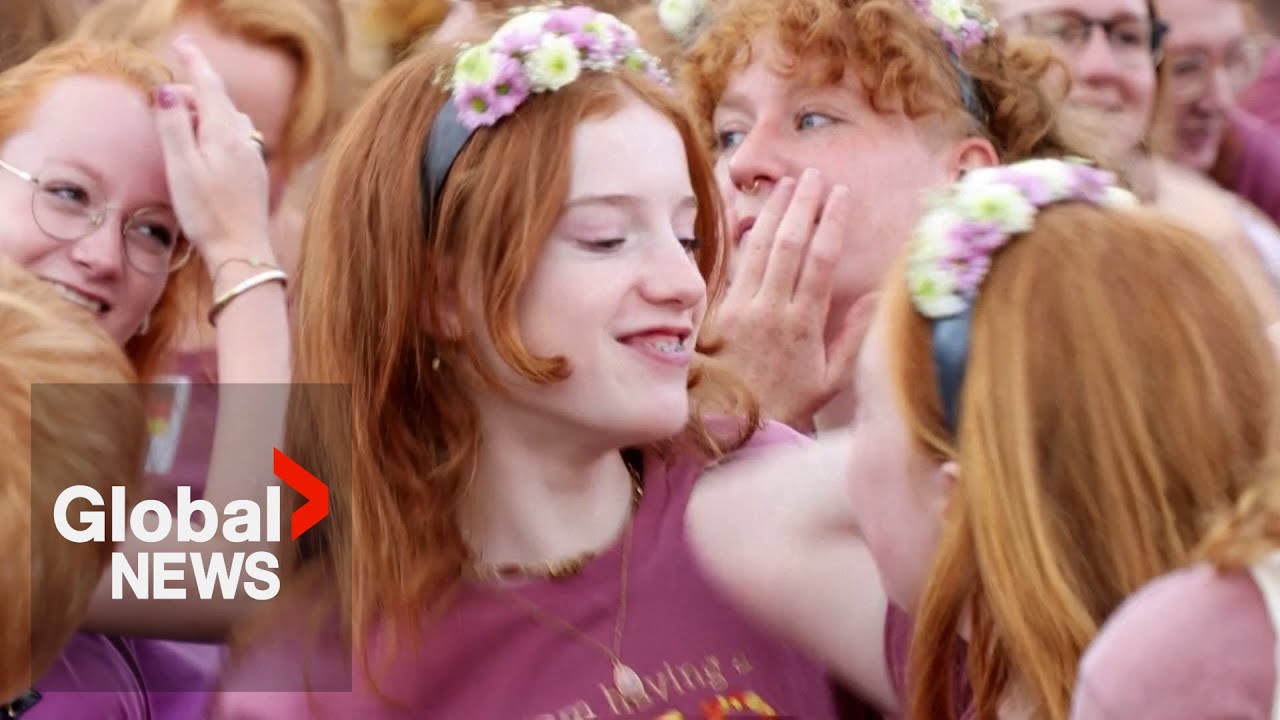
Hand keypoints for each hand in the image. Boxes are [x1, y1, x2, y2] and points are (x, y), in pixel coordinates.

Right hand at [153, 36, 272, 269]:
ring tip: (182, 132)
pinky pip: (236, 139)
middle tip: (165, 107)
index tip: (182, 43)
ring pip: (229, 120)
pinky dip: (217, 132)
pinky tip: (206, 152)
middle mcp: (245, 140)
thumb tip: (171, 91)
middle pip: (219, 102)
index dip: (195, 63)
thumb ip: (175, 127)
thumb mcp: (182, 168)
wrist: (242, 251)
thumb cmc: (208, 213)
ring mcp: (253, 157)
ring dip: (206, 115)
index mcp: (225, 133)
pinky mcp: (253, 174)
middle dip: (194, 96)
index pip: (210, 86)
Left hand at [705, 168, 870, 428]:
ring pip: (758, 248)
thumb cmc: (788, 402)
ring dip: (773, 211)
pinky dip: (747, 235)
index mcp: (802, 325)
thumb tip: (878, 295)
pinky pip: (735, 264)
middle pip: (787, 244)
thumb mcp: (831, 379)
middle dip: (802, 204)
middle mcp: (770, 310)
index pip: (820, 260)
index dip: (831, 222)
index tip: (841, 194)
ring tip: (787, 184)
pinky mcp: (720, 310)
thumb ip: (854, 336)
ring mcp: (741, 307)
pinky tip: (756, 215)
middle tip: (814, 176)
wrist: (732, 424)